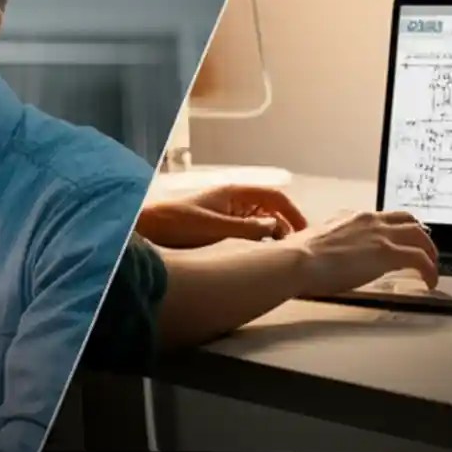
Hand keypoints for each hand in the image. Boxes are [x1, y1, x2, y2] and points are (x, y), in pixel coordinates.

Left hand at [137, 184, 308, 248]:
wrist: (146, 229)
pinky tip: (259, 258)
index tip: (305, 232)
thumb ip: (246, 229)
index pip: (274, 197)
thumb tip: (275, 229)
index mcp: (234, 193)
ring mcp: (226, 214)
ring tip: (281, 257)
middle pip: (270, 210)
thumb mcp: (214, 228)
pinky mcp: (219, 228)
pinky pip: (246, 233)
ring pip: (259, 223)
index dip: (292, 213)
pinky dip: (257, 242)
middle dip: (285, 227)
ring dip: (272, 237)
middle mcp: (233, 201)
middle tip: (295, 250)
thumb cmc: (176, 223)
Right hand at [284, 210, 438, 295]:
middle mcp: (371, 220)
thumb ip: (331, 240)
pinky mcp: (388, 253)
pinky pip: (421, 260)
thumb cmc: (299, 256)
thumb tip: (328, 250)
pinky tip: (429, 281)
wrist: (297, 261)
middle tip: (425, 253)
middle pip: (410, 222)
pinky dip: (430, 270)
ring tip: (431, 269)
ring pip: (421, 237)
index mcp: (354, 217)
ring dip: (430, 253)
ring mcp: (381, 235)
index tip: (403, 240)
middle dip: (421, 237)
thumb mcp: (317, 239)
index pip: (386, 217)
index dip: (400, 229)